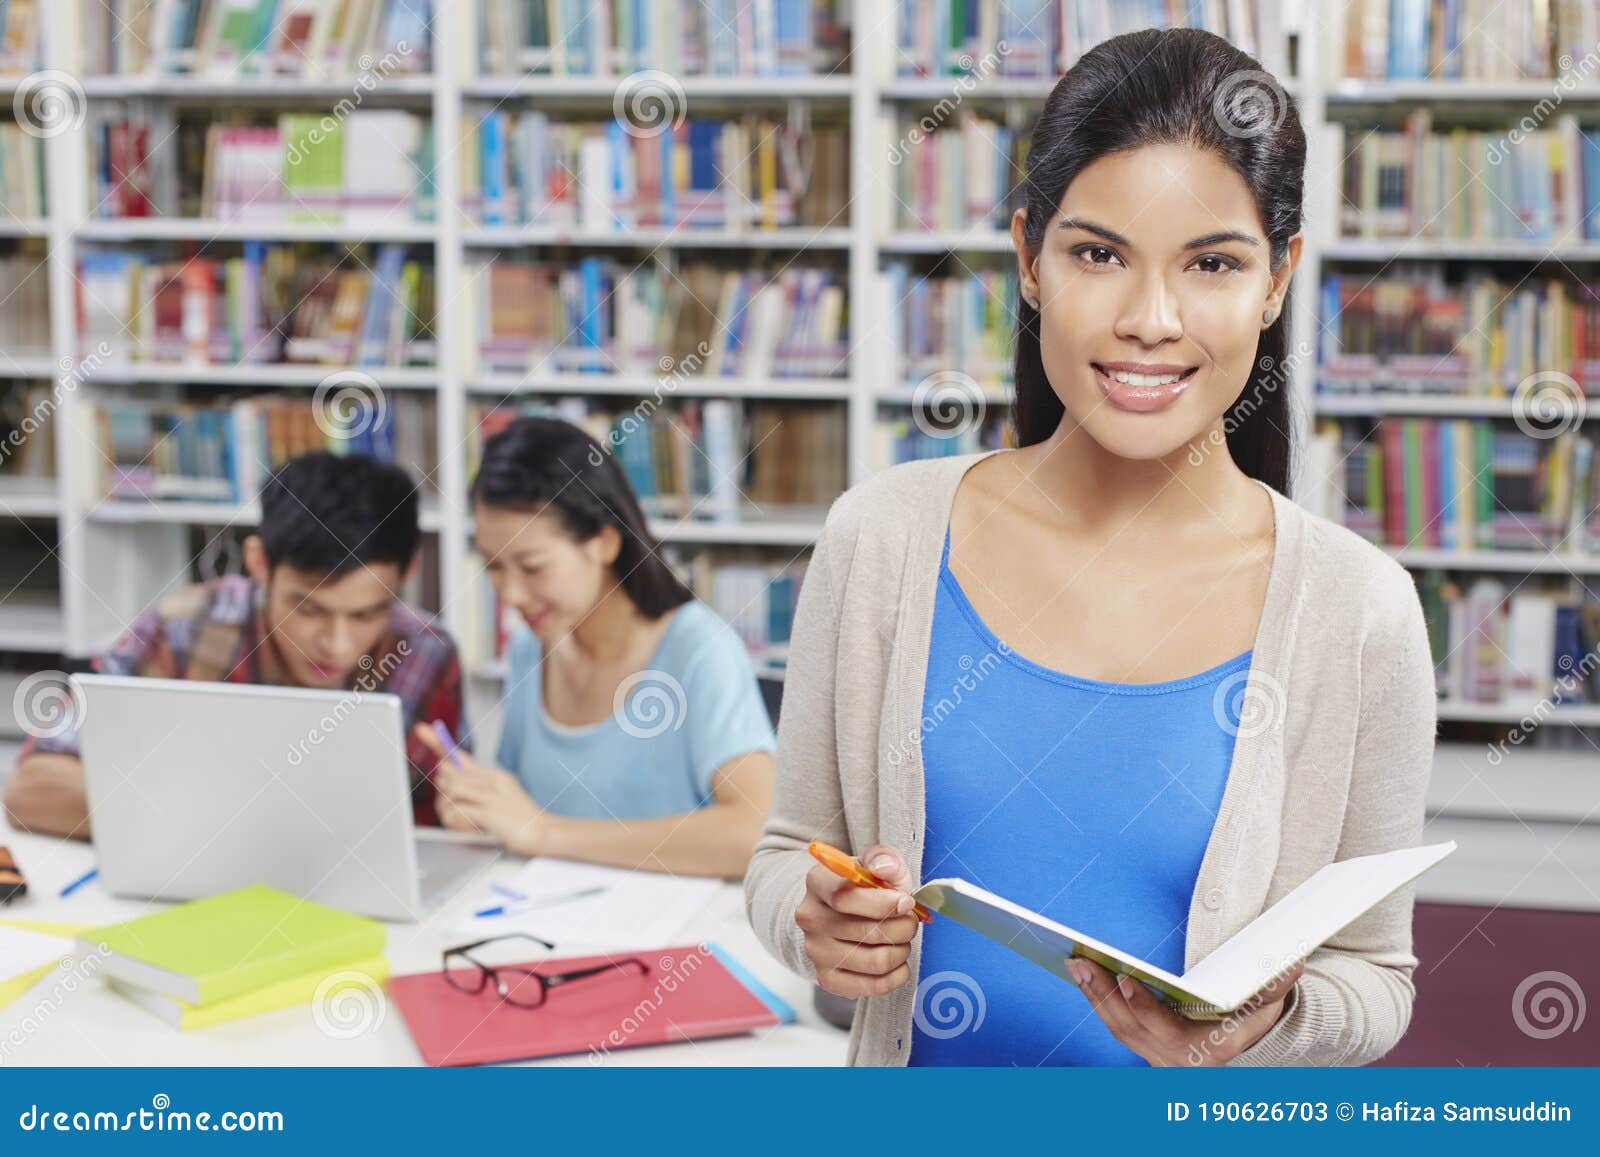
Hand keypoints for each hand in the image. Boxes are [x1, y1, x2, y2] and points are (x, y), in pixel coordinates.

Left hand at [413, 723, 548, 855]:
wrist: (543, 832)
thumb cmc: (519, 817)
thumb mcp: (501, 795)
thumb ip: (477, 786)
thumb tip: (450, 780)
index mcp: (493, 775)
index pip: (460, 756)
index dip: (438, 742)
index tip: (421, 729)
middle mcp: (491, 781)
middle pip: (450, 772)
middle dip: (441, 788)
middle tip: (450, 805)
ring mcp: (491, 795)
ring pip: (451, 790)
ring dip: (446, 807)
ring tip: (457, 820)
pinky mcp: (489, 813)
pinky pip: (458, 810)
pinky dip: (453, 819)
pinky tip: (464, 827)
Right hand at [795, 844, 920, 997]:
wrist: (838, 913)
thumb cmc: (862, 886)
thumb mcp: (874, 862)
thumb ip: (884, 859)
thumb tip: (885, 869)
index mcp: (818, 882)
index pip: (846, 898)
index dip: (885, 903)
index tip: (907, 902)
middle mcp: (811, 918)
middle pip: (869, 932)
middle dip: (903, 927)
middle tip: (910, 922)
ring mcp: (816, 951)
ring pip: (876, 961)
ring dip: (902, 951)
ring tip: (901, 940)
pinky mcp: (827, 978)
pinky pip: (873, 986)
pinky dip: (896, 976)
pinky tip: (897, 962)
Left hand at [1063, 955, 1304, 1065]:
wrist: (1245, 1056)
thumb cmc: (1253, 1025)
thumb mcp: (1266, 1009)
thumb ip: (1275, 989)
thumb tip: (1293, 965)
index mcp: (1201, 1051)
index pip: (1162, 1030)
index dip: (1142, 1006)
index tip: (1124, 979)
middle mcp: (1172, 1060)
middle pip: (1127, 1028)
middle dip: (1102, 993)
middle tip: (1080, 962)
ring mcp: (1154, 1057)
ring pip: (1116, 1029)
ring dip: (1093, 996)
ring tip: (1075, 963)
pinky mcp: (1144, 1048)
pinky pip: (1116, 1027)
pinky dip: (1099, 1002)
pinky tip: (1085, 977)